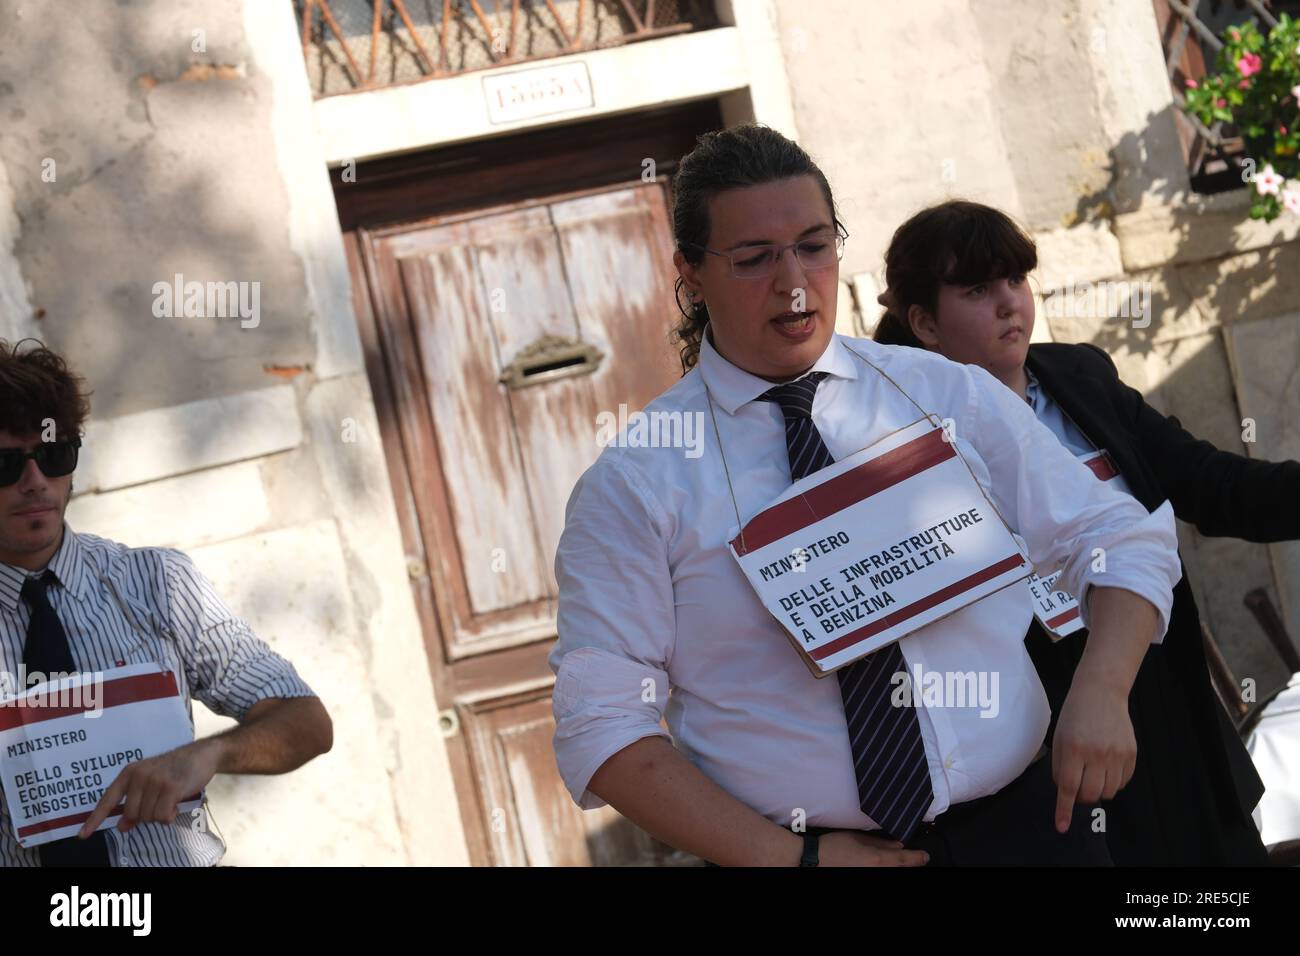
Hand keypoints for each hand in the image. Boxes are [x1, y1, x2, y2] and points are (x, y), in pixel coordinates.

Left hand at [78, 738, 222, 838]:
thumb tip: (122, 826)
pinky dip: (169, 816)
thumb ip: (135, 803)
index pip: (108, 800)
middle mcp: (138, 776)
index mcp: (129, 773)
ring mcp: (154, 780)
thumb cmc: (175, 770)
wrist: (202, 754)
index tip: (82, 836)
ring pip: (148, 817)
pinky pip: (162, 816)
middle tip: (161, 803)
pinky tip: (177, 805)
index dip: (94, 820)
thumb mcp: (151, 783)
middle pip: (131, 814)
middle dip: (147, 815)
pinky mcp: (170, 787)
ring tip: (171, 801)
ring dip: (161, 815)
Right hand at [816, 830, 929, 866]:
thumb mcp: (858, 838)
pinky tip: (885, 863)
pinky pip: (880, 873)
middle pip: (900, 869)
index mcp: (876, 859)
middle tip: (920, 859)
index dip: (917, 858)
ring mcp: (869, 876)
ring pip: (891, 871)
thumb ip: (880, 842)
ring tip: (902, 860)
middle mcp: (876, 872)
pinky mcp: (862, 877)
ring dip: (898, 866)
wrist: (815, 860)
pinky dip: (886, 868)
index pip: (903, 859)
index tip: (925, 856)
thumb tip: (898, 844)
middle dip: (911, 864)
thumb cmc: (834, 845)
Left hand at [1050, 681, 1135, 833]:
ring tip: (1092, 773)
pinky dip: (1113, 782)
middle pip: (1090, 794)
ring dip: (1098, 790)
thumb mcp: (1059, 738)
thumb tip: (1066, 793)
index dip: (1064, 809)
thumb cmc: (1075, 715)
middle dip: (1082, 798)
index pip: (1068, 787)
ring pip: (1108, 792)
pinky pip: (1122, 782)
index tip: (1062, 826)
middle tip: (1078, 785)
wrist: (1101, 692)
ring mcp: (1116, 753)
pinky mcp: (1131, 753)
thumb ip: (1061, 766)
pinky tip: (1106, 767)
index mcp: (1073, 748)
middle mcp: (1096, 753)